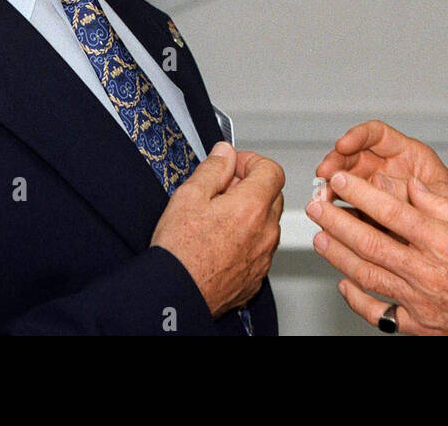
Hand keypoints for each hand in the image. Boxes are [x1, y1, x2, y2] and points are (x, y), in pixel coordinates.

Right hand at [151, 142, 284, 317]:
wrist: (176, 295)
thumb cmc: (180, 251)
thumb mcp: (189, 195)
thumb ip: (213, 168)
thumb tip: (225, 153)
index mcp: (252, 207)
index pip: (272, 170)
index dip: (251, 162)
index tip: (234, 165)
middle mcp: (265, 232)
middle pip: (272, 195)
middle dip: (250, 186)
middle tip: (221, 190)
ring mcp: (263, 257)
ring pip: (266, 223)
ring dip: (249, 214)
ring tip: (216, 219)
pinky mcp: (256, 277)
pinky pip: (260, 249)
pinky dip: (247, 240)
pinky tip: (220, 243)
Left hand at [306, 170, 447, 334]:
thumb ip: (440, 203)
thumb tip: (409, 186)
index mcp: (442, 241)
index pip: (391, 211)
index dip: (360, 193)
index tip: (341, 181)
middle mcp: (426, 271)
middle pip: (369, 241)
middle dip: (337, 221)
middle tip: (317, 206)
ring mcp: (419, 300)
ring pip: (366, 274)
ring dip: (338, 254)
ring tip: (320, 237)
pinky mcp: (417, 324)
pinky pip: (377, 312)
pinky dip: (356, 298)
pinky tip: (344, 282)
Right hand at [316, 120, 447, 206]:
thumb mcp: (444, 199)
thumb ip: (416, 191)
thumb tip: (385, 184)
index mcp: (409, 155)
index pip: (378, 135)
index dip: (358, 136)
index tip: (343, 145)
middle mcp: (389, 168)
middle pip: (355, 156)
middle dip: (336, 163)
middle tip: (324, 175)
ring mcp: (377, 189)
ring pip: (347, 181)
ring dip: (331, 188)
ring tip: (322, 199)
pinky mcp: (370, 212)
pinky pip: (349, 208)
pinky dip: (337, 212)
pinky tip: (329, 218)